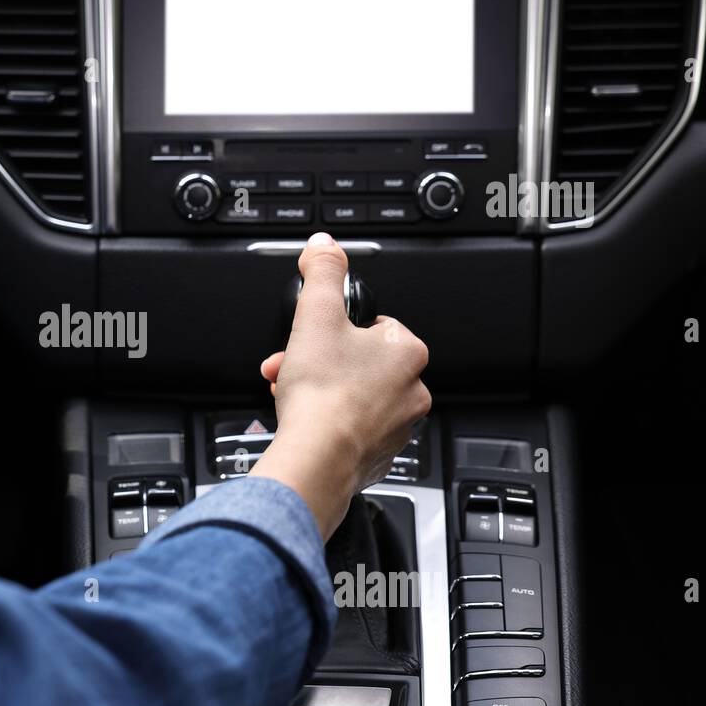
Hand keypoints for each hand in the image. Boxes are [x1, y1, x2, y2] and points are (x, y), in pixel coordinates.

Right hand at [249, 232, 430, 539]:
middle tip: (294, 367)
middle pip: (357, 364)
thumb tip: (324, 246)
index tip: (311, 338)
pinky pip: (350, 431)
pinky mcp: (377, 456)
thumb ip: (322, 272)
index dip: (333, 329)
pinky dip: (327, 424)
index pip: (372, 326)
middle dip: (319, 363)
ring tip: (293, 395)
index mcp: (407, 352)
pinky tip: (306, 423)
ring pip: (353, 397)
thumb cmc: (323, 395)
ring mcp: (397, 427)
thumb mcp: (316, 315)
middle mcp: (412, 391)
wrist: (318, 459)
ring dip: (320, 391)